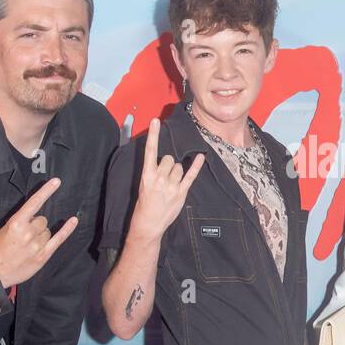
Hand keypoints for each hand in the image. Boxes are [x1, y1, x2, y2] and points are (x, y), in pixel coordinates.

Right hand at [0, 177, 78, 288]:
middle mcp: (28, 232)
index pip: (34, 203)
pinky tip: (73, 221)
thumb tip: (35, 215)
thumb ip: (20, 221)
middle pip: (42, 220)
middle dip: (36, 225)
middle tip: (25, 236)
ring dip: (42, 235)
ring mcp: (37, 244)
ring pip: (48, 231)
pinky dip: (67, 229)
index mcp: (16, 223)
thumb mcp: (4, 230)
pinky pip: (59, 238)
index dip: (46, 191)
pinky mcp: (43, 255)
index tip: (57, 181)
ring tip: (29, 245)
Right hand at [128, 118, 204, 240]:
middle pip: (169, 159)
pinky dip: (196, 166)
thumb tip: (164, 161)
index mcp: (147, 175)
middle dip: (168, 165)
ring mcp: (171, 186)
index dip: (153, 135)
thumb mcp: (144, 185)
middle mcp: (159, 178)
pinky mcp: (181, 192)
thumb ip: (153, 172)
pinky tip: (200, 157)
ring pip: (178, 167)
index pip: (150, 151)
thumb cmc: (145, 204)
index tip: (155, 121)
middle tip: (164, 177)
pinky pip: (190, 175)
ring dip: (176, 173)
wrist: (148, 224)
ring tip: (169, 185)